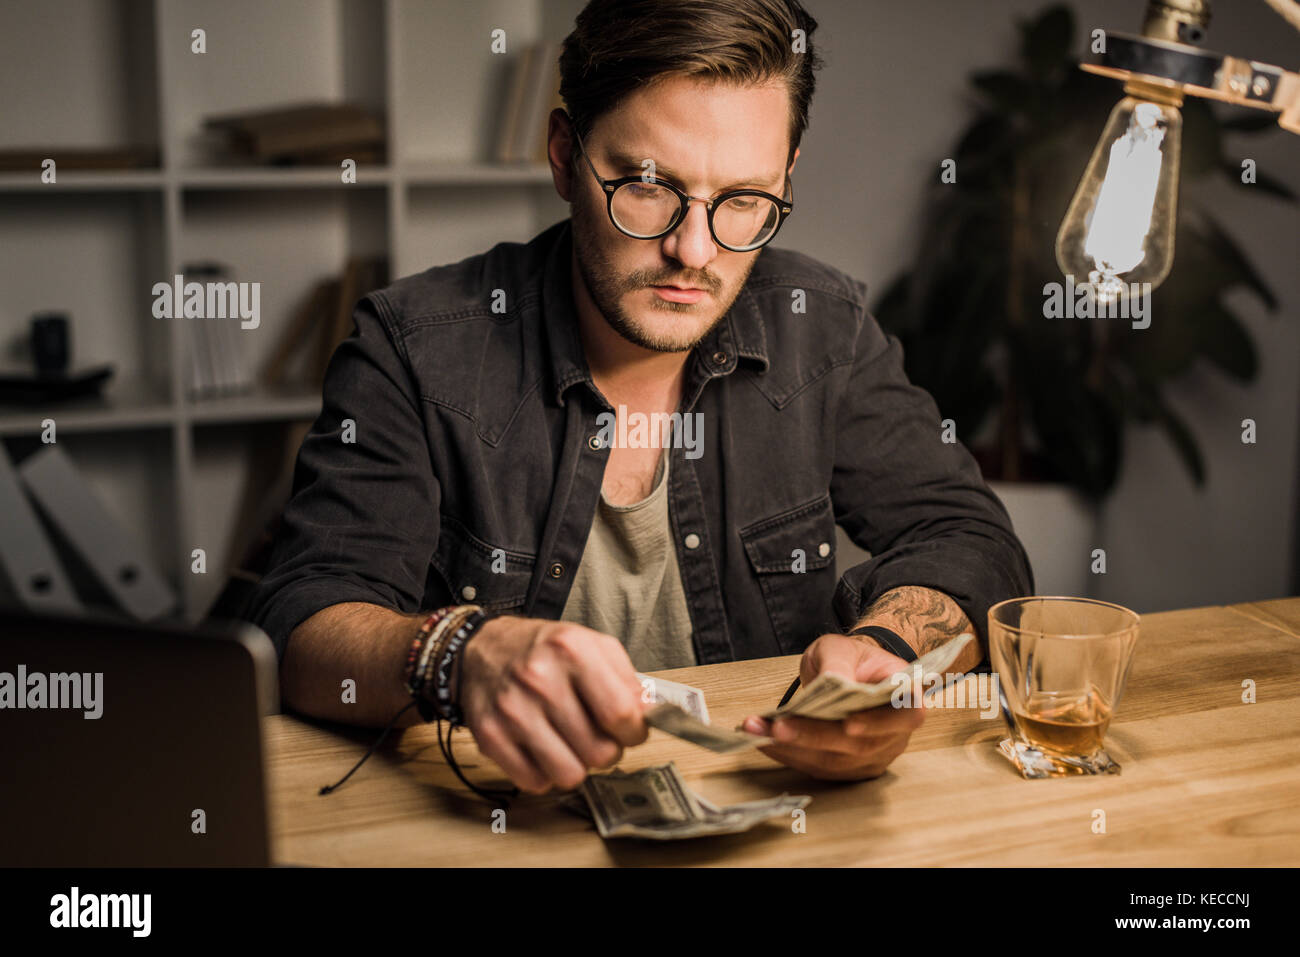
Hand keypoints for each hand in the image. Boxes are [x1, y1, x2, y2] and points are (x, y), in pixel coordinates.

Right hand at [458, 616, 648, 793]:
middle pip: (599, 750)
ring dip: (577, 765)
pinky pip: (535, 782)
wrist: (482, 649)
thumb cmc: (543, 651)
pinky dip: (545, 772)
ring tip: (570, 742)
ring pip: (569, 774)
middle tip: (598, 736)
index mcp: (572, 650)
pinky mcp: (490, 737)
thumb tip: (648, 717)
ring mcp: (512, 710)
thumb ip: (627, 680)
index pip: (622, 714)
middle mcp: (540, 680)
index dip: (635, 731)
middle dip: (607, 750)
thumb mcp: (592, 645)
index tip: (631, 731)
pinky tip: (543, 747)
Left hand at [740, 633, 924, 779]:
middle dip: (815, 737)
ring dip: (793, 749)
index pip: (907, 715)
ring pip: (836, 762)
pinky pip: (820, 768)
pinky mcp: (849, 767)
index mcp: (905, 696)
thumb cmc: (850, 659)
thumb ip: (838, 663)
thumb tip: (833, 682)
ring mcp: (874, 755)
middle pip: (861, 746)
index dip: (880, 724)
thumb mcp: (841, 648)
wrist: (847, 672)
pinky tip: (762, 740)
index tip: (849, 724)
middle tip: (779, 726)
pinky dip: (788, 755)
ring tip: (757, 731)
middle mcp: (895, 733)